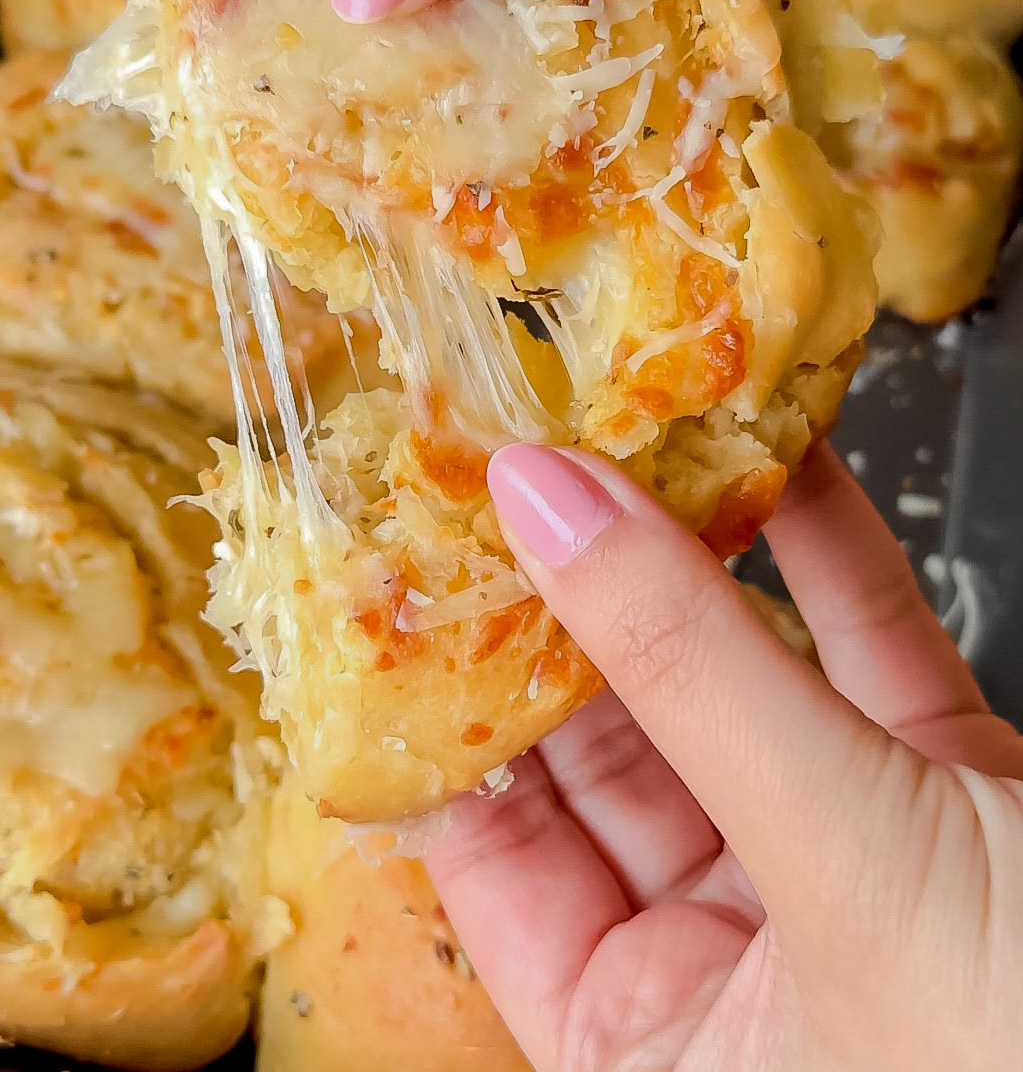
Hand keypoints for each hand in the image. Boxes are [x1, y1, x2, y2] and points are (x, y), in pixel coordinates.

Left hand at [426, 443, 1022, 1069]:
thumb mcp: (842, 863)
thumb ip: (687, 676)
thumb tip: (543, 507)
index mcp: (656, 1050)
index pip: (494, 852)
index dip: (442, 703)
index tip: (407, 568)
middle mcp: (741, 968)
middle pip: (610, 748)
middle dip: (567, 602)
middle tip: (517, 471)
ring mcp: (852, 868)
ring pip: (738, 683)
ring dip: (693, 556)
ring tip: (628, 438)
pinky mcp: (958, 792)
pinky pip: (867, 654)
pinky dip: (828, 553)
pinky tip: (779, 461)